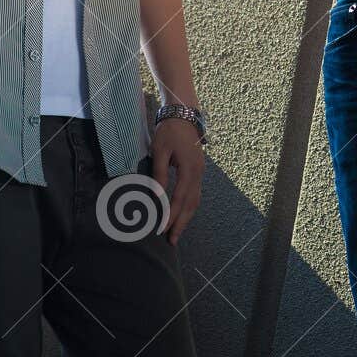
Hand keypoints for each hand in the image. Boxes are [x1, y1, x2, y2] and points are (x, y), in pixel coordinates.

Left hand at [150, 117, 204, 245]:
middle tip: (171, 240)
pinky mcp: (198, 171)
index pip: (179, 199)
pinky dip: (188, 207)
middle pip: (191, 205)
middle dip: (181, 223)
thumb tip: (157, 196)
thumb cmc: (169, 132)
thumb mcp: (159, 151)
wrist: (184, 116)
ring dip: (186, 218)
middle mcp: (198, 174)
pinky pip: (195, 194)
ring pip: (195, 201)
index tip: (161, 229)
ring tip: (176, 232)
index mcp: (189, 169)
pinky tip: (181, 214)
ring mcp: (200, 173)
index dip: (170, 215)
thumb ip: (159, 174)